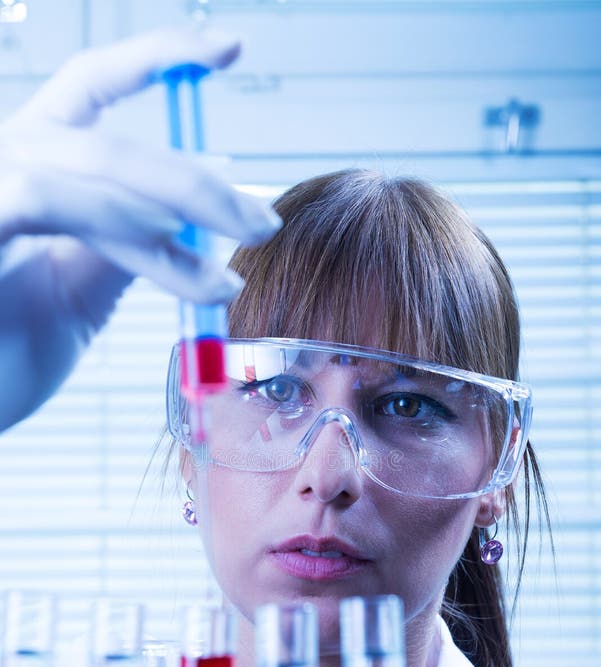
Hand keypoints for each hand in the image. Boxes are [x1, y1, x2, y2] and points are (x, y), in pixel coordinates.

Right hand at [0, 26, 280, 430]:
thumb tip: (192, 217)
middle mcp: (5, 162)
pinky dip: (125, 230)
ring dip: (173, 212)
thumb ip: (126, 245)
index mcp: (29, 165)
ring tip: (225, 272)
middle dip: (196, 180)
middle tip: (262, 222)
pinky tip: (178, 265)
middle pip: (110, 137)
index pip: (93, 86)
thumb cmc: (7, 355)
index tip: (231, 47)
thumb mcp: (82, 294)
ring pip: (93, 166)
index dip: (159, 57)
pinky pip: (53, 201)